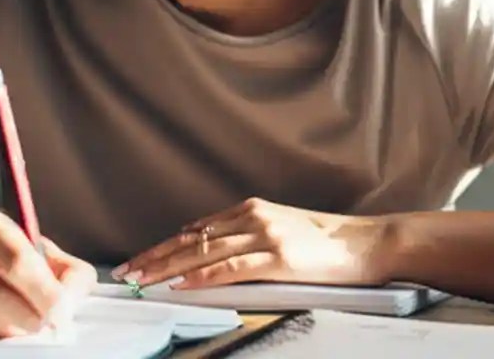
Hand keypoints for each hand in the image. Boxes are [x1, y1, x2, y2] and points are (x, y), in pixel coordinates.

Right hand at [0, 208, 96, 337]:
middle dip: (33, 313)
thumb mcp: (25, 240)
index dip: (45, 288)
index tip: (66, 307)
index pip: (17, 258)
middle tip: (57, 324)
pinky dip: (0, 333)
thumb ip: (58, 265)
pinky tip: (9, 324)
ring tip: (34, 322)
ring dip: (18, 326)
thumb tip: (75, 295)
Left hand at [113, 197, 394, 289]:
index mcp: (252, 210)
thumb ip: (244, 233)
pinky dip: (203, 277)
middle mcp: (254, 218)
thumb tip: (204, 241)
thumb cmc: (327, 241)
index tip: (140, 260)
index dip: (163, 246)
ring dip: (168, 268)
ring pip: (204, 253)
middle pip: (192, 240)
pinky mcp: (280, 258)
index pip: (195, 230)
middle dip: (155, 257)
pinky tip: (182, 284)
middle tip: (127, 272)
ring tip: (143, 280)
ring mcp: (266, 236)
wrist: (366, 243)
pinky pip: (231, 268)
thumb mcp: (280, 228)